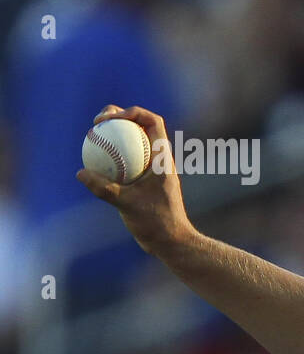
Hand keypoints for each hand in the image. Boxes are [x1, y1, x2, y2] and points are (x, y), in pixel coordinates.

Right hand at [76, 105, 197, 256]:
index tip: (111, 118)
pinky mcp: (145, 180)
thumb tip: (81, 173)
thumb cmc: (156, 223)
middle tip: (97, 121)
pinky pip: (127, 160)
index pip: (153, 121)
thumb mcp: (127, 205)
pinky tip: (91, 161)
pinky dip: (112, 156)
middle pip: (141, 126)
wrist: (172, 241)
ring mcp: (152, 169)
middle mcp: (160, 159)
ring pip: (134, 143)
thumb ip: (104, 189)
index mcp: (163, 158)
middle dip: (119, 116)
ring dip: (115, 134)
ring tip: (92, 133)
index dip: (133, 112)